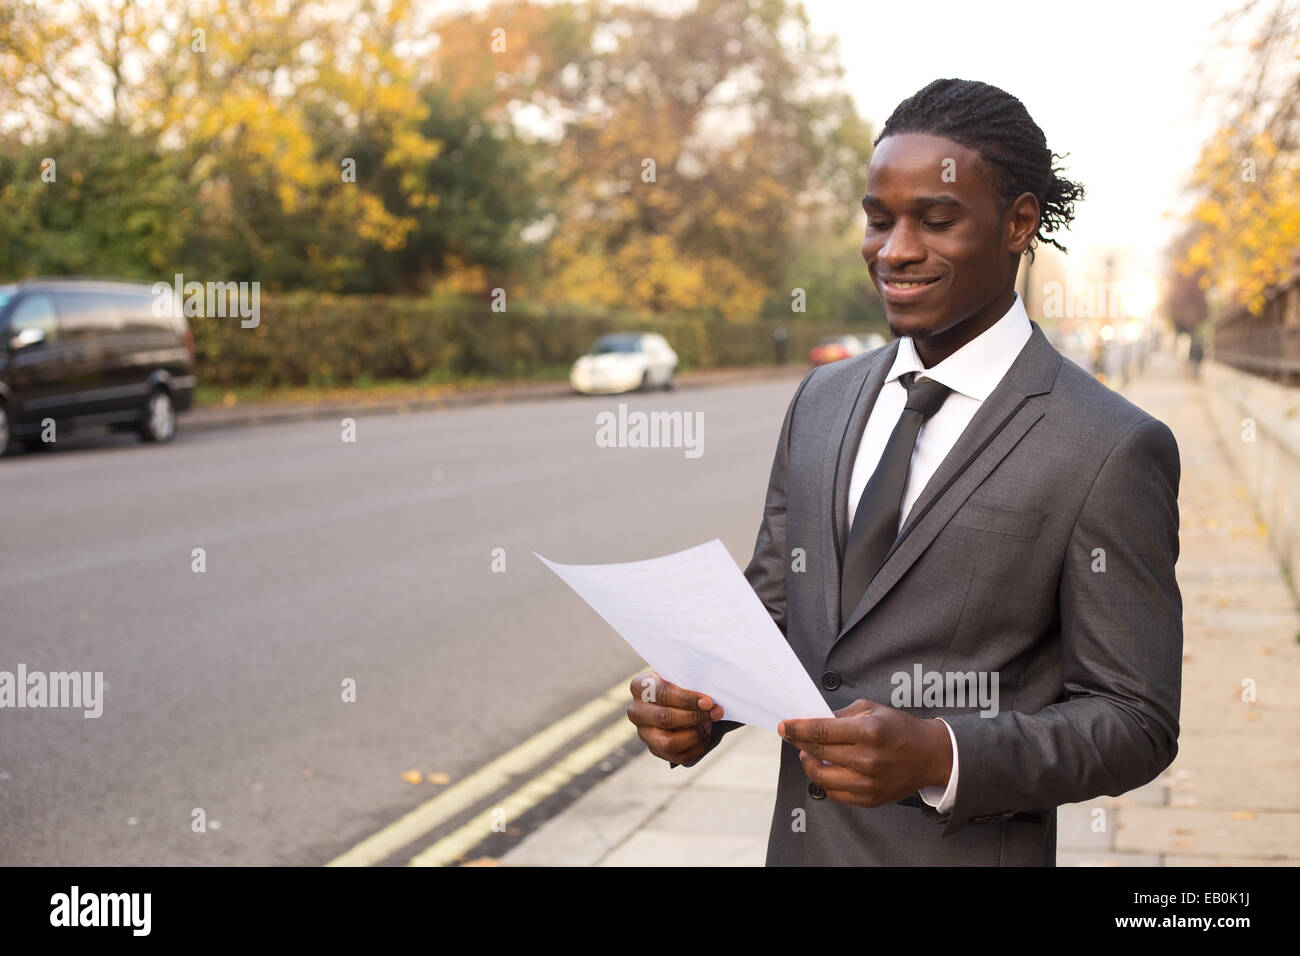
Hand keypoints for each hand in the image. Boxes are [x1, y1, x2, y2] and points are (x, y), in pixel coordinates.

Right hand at [626, 671, 723, 764]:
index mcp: (640, 686)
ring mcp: (643, 732)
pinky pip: (676, 756)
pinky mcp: (654, 749)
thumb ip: (690, 679)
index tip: (708, 702)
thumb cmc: (680, 682)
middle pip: (665, 718)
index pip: (662, 693)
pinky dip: (695, 748)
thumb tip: (710, 693)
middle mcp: (636, 711)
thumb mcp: (680, 674)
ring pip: (668, 742)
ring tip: (708, 725)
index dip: (687, 699)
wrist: (674, 697)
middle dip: (695, 716)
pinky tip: (705, 736)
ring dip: (694, 735)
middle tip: (717, 713)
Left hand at [777, 699, 951, 807]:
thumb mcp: (872, 709)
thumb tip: (811, 720)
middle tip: (790, 736)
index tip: (783, 726)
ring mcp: (869, 782)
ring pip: (822, 777)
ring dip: (808, 763)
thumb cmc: (899, 728)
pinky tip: (824, 768)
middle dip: (798, 742)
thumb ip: (841, 715)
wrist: (930, 756)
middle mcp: (868, 759)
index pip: (821, 731)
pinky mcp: (870, 799)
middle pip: (818, 752)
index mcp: (869, 732)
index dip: (797, 729)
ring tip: (808, 754)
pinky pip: (835, 793)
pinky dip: (824, 781)